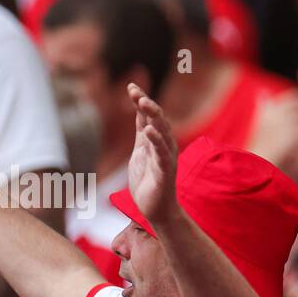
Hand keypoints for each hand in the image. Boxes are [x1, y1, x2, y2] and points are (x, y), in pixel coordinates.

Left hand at [125, 83, 179, 226]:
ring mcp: (166, 158)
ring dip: (153, 117)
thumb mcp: (140, 153)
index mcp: (156, 141)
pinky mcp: (166, 172)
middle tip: (135, 91)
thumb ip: (141, 134)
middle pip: (158, 120)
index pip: (148, 116)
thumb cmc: (148, 183)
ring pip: (163, 132)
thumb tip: (139, 113)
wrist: (157, 211)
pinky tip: (149, 131)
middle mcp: (165, 146)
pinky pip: (162, 154)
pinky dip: (157, 141)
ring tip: (143, 102)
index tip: (131, 86)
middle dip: (147, 104)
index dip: (141, 100)